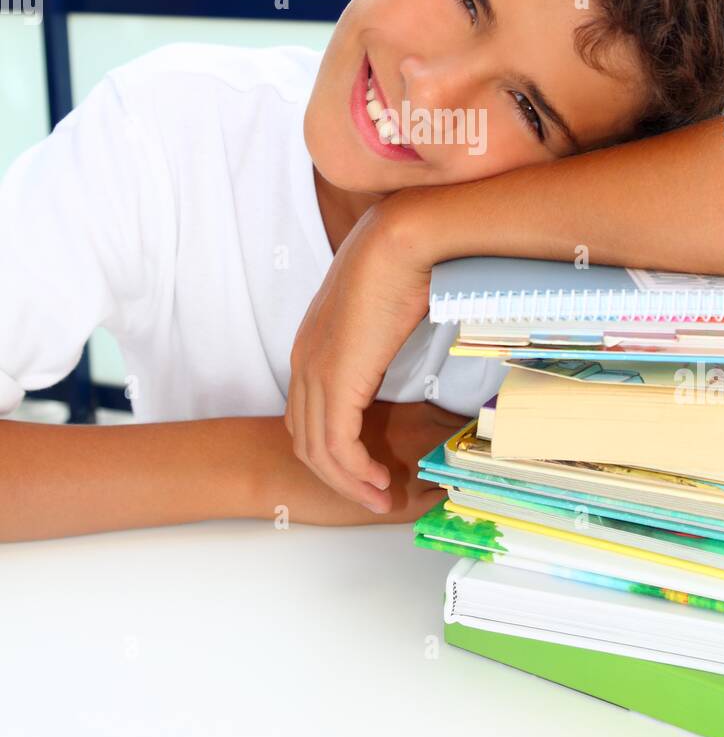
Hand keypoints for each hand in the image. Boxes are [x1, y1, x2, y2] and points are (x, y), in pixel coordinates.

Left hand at [285, 194, 437, 513]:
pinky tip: (378, 482)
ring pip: (317, 449)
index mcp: (312, 343)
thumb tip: (402, 337)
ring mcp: (315, 371)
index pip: (308, 412)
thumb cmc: (405, 260)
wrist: (406, 237)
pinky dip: (354, 471)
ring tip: (379, 498)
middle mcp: (304, 361)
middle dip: (337, 475)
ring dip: (348, 481)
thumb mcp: (384, 306)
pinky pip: (337, 444)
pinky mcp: (336, 381)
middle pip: (305, 438)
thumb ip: (380, 331)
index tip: (366, 466)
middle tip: (371, 495)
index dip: (335, 447)